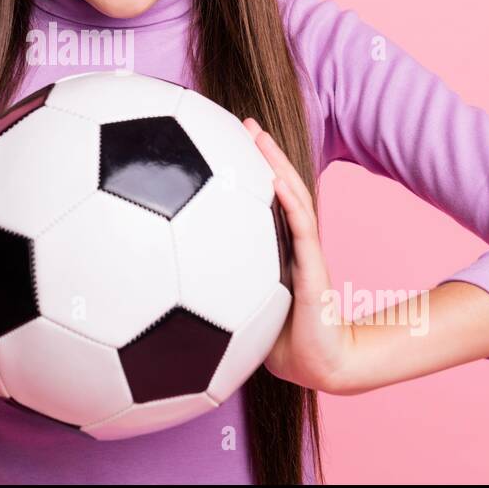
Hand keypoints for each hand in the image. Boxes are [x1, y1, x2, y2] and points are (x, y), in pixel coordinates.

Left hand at [242, 118, 358, 394]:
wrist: (319, 366)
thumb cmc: (280, 343)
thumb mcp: (240, 310)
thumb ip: (217, 291)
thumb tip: (169, 283)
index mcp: (274, 249)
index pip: (263, 199)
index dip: (249, 169)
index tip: (226, 140)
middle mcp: (291, 243)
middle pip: (280, 186)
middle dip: (262, 151)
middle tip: (243, 121)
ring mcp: (305, 253)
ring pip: (293, 197)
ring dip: (276, 163)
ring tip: (257, 134)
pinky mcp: (313, 270)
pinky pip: (301, 230)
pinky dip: (289, 202)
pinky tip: (275, 181)